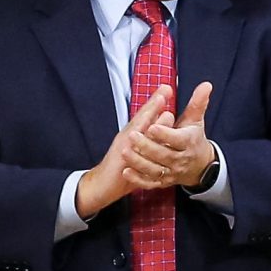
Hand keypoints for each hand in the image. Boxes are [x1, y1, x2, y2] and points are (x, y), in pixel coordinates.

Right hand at [75, 84, 176, 217]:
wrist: (102, 183)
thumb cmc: (123, 163)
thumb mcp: (138, 146)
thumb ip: (150, 132)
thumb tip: (165, 117)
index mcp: (133, 132)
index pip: (145, 114)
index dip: (156, 101)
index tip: (167, 87)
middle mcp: (127, 136)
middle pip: (141, 118)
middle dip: (154, 105)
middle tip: (166, 91)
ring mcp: (124, 148)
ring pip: (138, 133)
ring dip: (150, 122)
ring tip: (166, 114)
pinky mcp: (122, 161)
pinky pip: (133, 153)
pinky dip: (141, 146)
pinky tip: (149, 142)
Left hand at [127, 81, 215, 189]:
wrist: (199, 166)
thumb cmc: (193, 138)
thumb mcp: (196, 120)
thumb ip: (198, 103)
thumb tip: (206, 85)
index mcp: (188, 142)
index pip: (177, 139)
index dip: (164, 134)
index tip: (152, 126)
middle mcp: (181, 159)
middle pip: (164, 155)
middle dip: (147, 146)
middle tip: (132, 136)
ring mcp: (171, 172)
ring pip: (155, 169)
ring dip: (139, 162)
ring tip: (125, 152)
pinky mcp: (163, 182)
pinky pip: (150, 183)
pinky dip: (138, 179)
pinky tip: (127, 171)